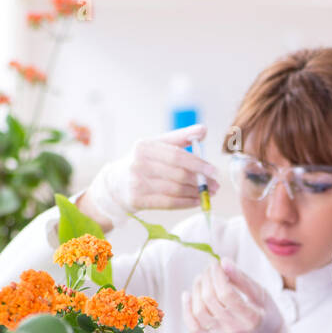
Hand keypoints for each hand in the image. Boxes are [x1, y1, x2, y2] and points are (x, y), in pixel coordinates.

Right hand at [80, 125, 219, 226]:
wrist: (115, 184)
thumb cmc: (143, 162)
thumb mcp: (156, 145)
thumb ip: (180, 138)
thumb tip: (203, 129)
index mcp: (145, 146)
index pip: (177, 155)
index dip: (198, 163)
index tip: (214, 171)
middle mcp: (139, 163)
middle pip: (178, 174)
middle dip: (200, 181)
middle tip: (215, 185)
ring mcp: (136, 182)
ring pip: (175, 189)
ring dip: (196, 193)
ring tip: (209, 193)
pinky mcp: (137, 200)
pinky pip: (168, 203)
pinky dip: (186, 203)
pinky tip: (197, 201)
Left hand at [181, 257, 285, 332]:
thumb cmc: (266, 316)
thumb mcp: (261, 295)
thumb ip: (242, 279)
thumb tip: (223, 261)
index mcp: (252, 319)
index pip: (227, 294)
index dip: (218, 275)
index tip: (217, 263)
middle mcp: (235, 331)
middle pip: (211, 299)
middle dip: (207, 278)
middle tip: (210, 268)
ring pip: (199, 311)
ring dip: (196, 289)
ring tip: (201, 279)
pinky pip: (193, 327)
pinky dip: (186, 310)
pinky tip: (188, 295)